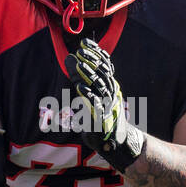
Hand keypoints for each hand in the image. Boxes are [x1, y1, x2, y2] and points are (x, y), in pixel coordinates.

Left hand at [65, 38, 143, 171]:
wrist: (116, 143)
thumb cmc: (101, 118)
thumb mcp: (94, 96)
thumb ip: (83, 79)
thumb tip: (70, 59)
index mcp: (111, 86)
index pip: (105, 65)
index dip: (96, 53)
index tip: (85, 43)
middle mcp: (112, 94)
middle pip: (102, 74)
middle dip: (91, 61)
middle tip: (80, 51)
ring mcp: (108, 106)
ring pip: (99, 87)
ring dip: (88, 76)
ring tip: (77, 65)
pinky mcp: (102, 119)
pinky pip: (95, 106)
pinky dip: (88, 96)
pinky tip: (79, 89)